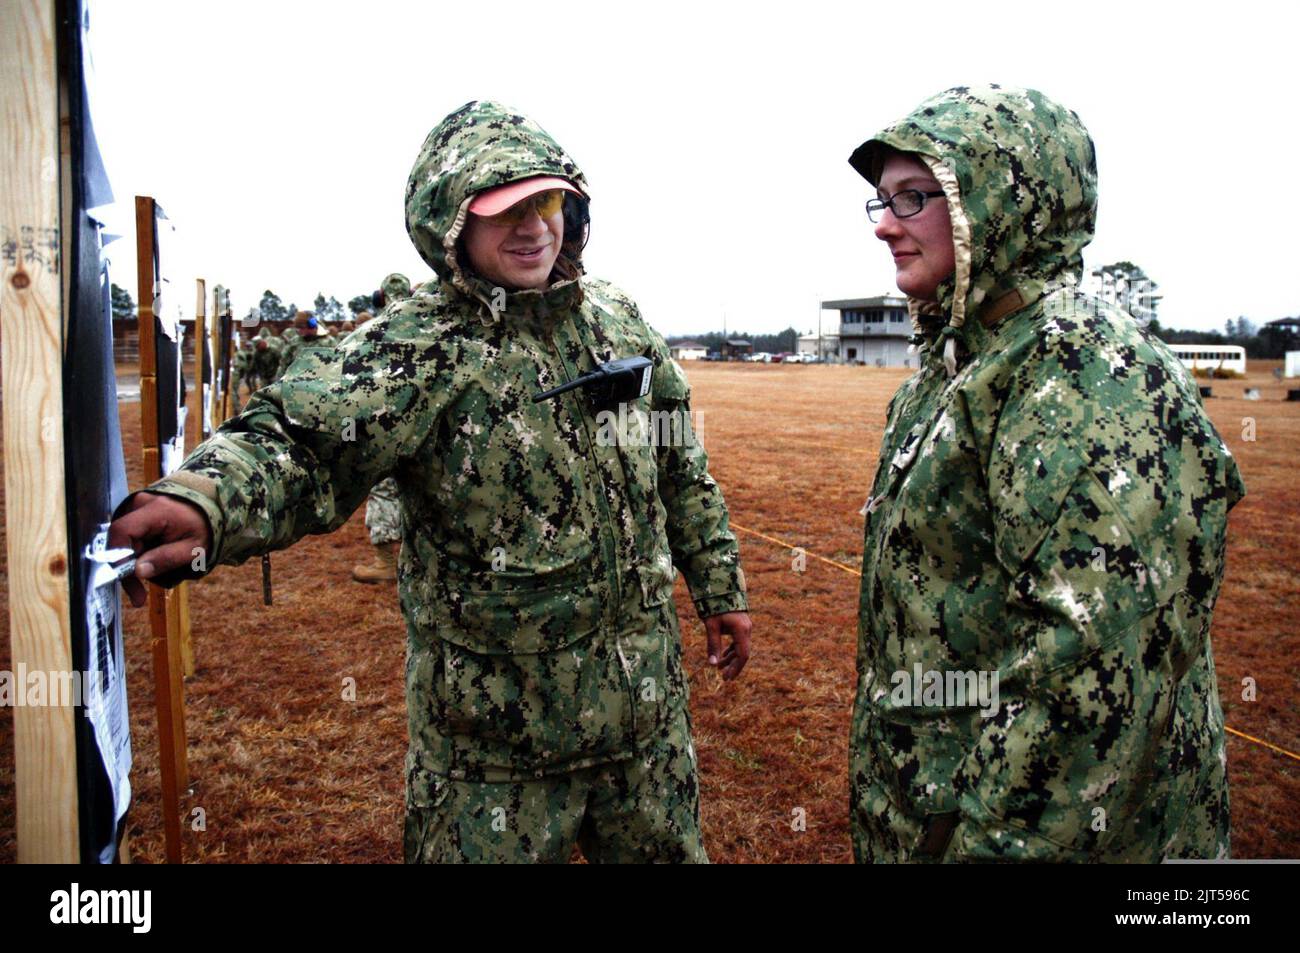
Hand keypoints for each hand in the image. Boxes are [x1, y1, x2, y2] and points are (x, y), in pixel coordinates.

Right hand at [107, 492, 213, 606]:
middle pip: (119, 541)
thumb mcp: (193, 548)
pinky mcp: (136, 516)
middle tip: (139, 596)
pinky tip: (154, 566)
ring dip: (135, 565)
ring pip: (123, 544)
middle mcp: (140, 504)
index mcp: (155, 509)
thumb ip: (166, 558)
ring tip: (159, 576)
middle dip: (128, 570)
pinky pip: (130, 541)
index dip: (118, 558)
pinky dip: (139, 556)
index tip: (128, 580)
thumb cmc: (205, 528)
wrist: (212, 512)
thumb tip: (137, 571)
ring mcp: (136, 508)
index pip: (122, 531)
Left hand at [703, 611, 751, 680]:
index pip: (743, 655)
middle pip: (743, 653)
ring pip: (741, 647)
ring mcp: (745, 626)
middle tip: (724, 677)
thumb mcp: (711, 626)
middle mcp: (747, 629)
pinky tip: (723, 656)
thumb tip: (712, 664)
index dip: (736, 668)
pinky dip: (732, 649)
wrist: (720, 587)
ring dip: (731, 658)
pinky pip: (739, 641)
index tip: (728, 677)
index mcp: (741, 630)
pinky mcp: (741, 624)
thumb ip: (713, 645)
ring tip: (719, 668)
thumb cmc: (714, 606)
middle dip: (734, 666)